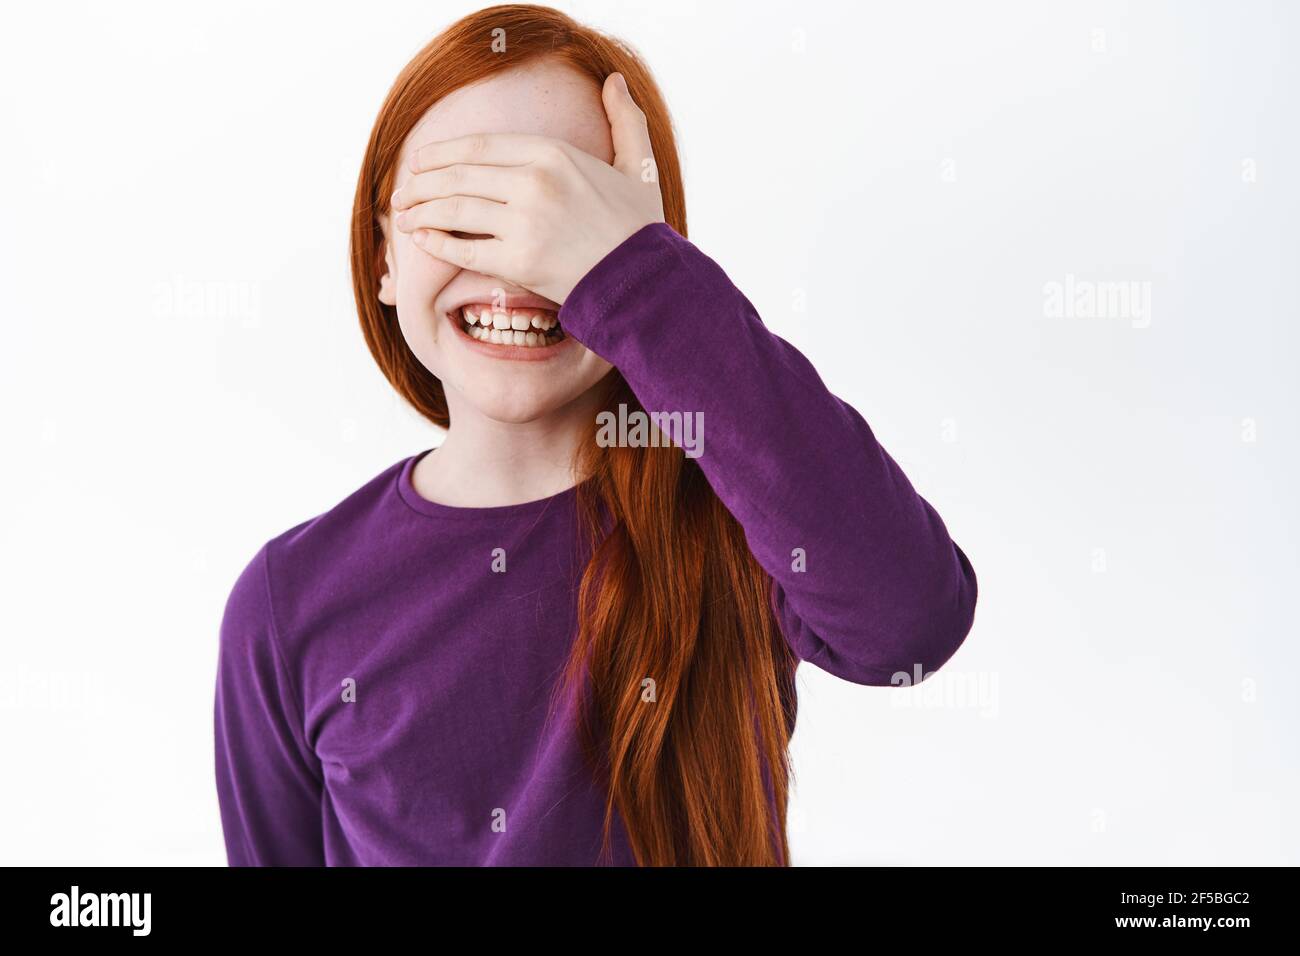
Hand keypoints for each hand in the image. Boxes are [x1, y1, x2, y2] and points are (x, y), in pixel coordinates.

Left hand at [391, 73, 664, 305]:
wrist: (646, 281)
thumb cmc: (640, 229)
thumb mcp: (639, 166)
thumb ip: (625, 120)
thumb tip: (614, 81)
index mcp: (553, 154)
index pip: (479, 146)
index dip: (442, 153)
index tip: (421, 160)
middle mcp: (534, 183)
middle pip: (459, 175)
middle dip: (422, 184)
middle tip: (403, 192)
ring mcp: (524, 222)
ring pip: (455, 209)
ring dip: (421, 212)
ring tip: (404, 216)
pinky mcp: (518, 261)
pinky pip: (464, 249)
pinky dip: (437, 243)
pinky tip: (423, 240)